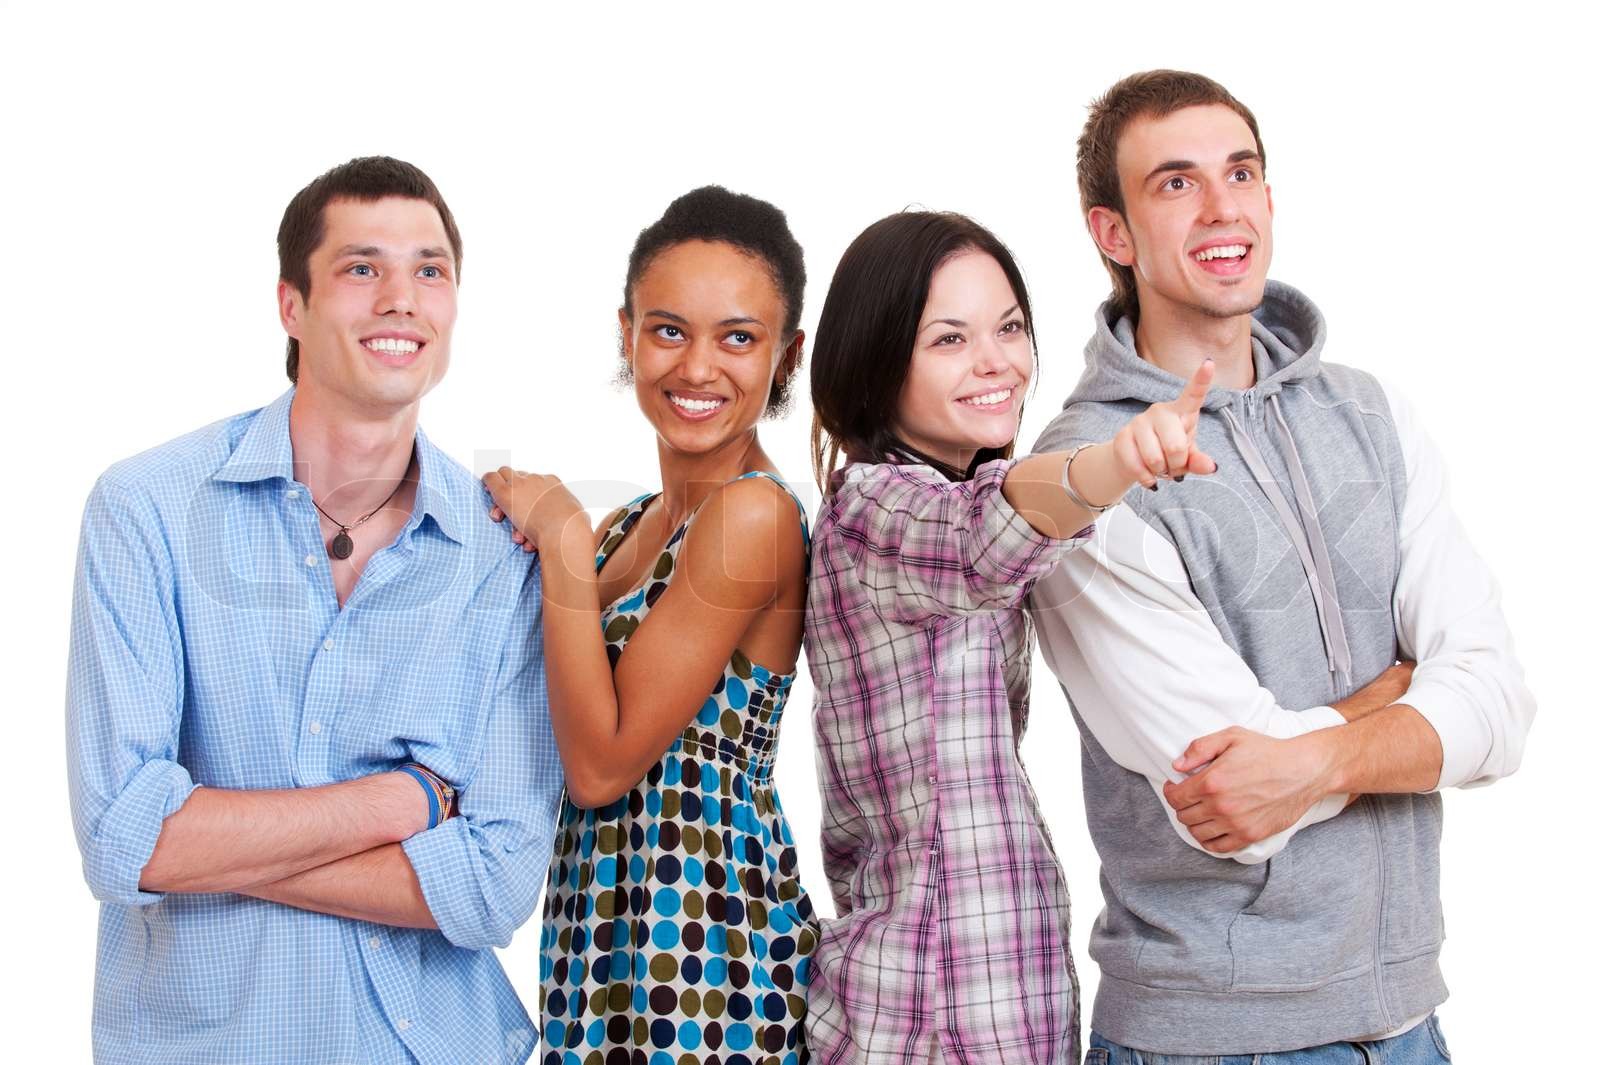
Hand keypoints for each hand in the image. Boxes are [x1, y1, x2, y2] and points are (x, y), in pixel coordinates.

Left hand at [483, 467, 587, 552]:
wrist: (564, 531)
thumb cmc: (574, 529)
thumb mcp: (577, 515)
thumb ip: (571, 513)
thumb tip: (577, 517)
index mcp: (553, 483)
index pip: (535, 481)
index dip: (527, 492)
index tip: (525, 505)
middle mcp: (537, 479)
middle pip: (519, 475)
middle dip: (513, 491)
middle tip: (509, 511)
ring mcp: (521, 484)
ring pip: (504, 473)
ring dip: (500, 494)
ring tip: (499, 517)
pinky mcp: (506, 493)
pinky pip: (491, 478)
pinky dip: (487, 483)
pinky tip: (485, 489)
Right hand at [1110, 359, 1218, 488]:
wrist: (1136, 461)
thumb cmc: (1168, 453)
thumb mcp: (1188, 457)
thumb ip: (1199, 461)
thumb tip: (1211, 467)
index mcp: (1182, 411)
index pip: (1193, 394)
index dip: (1201, 380)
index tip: (1209, 363)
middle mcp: (1160, 411)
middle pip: (1175, 446)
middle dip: (1177, 465)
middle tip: (1173, 466)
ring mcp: (1139, 422)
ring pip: (1155, 459)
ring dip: (1160, 472)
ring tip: (1159, 468)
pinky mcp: (1122, 436)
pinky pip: (1137, 466)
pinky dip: (1146, 478)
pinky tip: (1148, 475)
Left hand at [1162, 726, 1336, 852]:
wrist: (1304, 770)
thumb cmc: (1268, 751)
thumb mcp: (1231, 737)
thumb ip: (1199, 748)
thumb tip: (1177, 766)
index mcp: (1212, 781)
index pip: (1176, 797)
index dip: (1171, 791)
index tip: (1175, 786)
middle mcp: (1221, 806)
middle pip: (1184, 816)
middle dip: (1182, 806)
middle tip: (1189, 798)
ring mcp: (1236, 824)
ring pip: (1198, 833)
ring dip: (1194, 823)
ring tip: (1200, 812)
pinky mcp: (1250, 835)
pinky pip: (1219, 847)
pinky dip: (1210, 841)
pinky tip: (1213, 828)